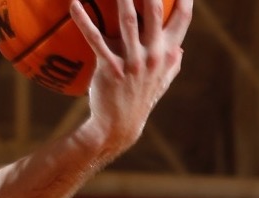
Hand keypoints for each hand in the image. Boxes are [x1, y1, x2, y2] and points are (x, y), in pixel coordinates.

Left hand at [70, 0, 192, 153]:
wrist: (119, 125)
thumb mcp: (162, 82)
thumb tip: (180, 48)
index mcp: (167, 54)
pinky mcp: (110, 68)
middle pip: (155, 13)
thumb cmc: (140, 99)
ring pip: (128, 21)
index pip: (182, 20)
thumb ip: (172, 63)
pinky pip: (95, 39)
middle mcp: (152, 55)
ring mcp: (131, 61)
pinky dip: (84, 20)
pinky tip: (75, 4)